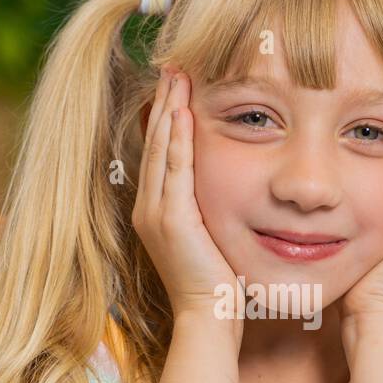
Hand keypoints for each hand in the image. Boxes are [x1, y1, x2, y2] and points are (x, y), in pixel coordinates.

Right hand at [132, 67, 243, 339]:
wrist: (209, 318)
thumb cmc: (221, 283)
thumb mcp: (214, 236)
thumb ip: (213, 208)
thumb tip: (233, 185)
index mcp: (157, 210)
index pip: (162, 151)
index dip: (167, 116)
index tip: (178, 84)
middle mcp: (149, 206)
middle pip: (156, 141)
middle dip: (164, 101)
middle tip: (174, 65)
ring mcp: (156, 212)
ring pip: (161, 148)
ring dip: (168, 108)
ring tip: (177, 74)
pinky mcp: (171, 218)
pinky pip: (174, 168)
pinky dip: (178, 137)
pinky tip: (184, 111)